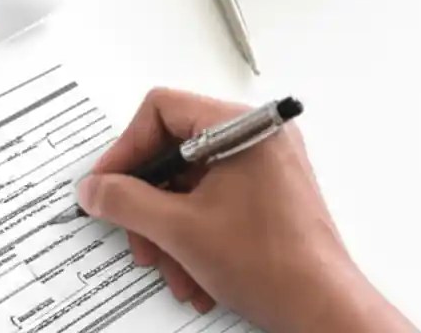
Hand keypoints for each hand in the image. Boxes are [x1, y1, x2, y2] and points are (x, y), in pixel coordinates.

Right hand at [78, 89, 412, 332]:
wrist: (324, 310)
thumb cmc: (276, 266)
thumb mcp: (179, 230)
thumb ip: (126, 201)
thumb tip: (96, 188)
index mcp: (242, 127)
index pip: (162, 110)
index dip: (126, 149)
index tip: (109, 183)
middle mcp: (258, 137)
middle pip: (173, 149)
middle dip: (148, 201)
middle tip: (134, 231)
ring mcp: (266, 165)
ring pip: (191, 181)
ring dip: (168, 226)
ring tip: (168, 263)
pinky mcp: (269, 193)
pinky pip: (214, 199)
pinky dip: (193, 232)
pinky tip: (191, 269)